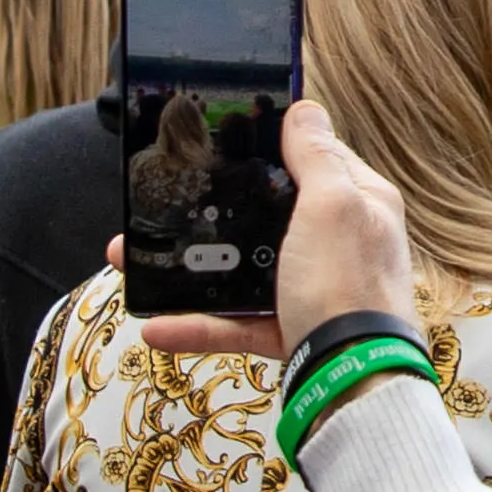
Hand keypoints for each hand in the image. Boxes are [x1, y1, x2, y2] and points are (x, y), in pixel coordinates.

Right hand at [126, 102, 416, 360]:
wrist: (352, 383)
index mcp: (358, 203)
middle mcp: (337, 243)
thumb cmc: (349, 285)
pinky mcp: (290, 332)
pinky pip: (235, 322)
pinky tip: (156, 325)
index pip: (313, 158)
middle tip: (163, 202)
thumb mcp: (332, 206)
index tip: (218, 138)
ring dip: (187, 267)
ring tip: (132, 261)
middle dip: (211, 210)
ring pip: (241, 269)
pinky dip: (196, 323)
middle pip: (266, 215)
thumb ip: (316, 157)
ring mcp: (312, 289)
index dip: (270, 145)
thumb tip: (305, 108)